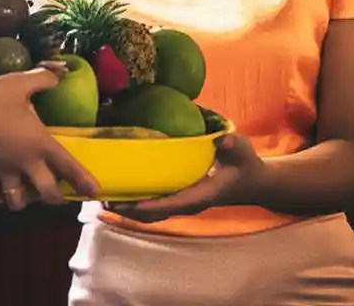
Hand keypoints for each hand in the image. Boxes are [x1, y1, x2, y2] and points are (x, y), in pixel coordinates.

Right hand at [0, 63, 98, 210]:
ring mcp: (3, 174)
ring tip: (26, 194)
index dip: (84, 181)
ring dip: (25, 201)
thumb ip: (42, 79)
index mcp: (40, 144)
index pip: (69, 167)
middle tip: (56, 194)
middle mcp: (26, 165)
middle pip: (47, 194)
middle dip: (55, 198)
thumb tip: (60, 74)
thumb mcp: (18, 83)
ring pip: (19, 201)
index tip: (94, 192)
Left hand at [107, 132, 261, 222]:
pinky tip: (121, 193)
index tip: (127, 204)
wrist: (251, 182)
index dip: (148, 206)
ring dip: (128, 208)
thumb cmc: (245, 165)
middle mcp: (187, 204)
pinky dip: (136, 204)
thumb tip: (223, 139)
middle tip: (102, 200)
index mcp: (200, 196)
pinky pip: (154, 206)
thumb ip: (233, 145)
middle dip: (129, 210)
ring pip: (151, 214)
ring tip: (103, 199)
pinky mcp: (179, 199)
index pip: (170, 204)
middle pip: (153, 214)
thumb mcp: (242, 151)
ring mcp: (182, 204)